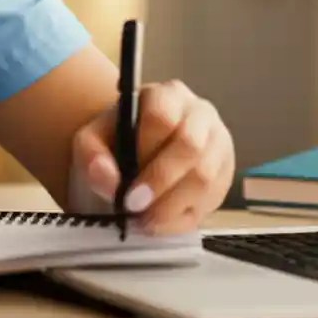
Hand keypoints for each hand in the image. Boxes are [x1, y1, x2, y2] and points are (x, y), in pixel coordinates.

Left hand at [72, 80, 234, 234]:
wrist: (137, 148)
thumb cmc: (118, 140)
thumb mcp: (92, 140)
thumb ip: (92, 155)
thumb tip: (109, 180)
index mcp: (167, 95)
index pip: (162, 116)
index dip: (144, 152)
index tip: (126, 183)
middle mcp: (200, 114)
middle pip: (191, 146)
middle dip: (161, 182)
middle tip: (135, 206)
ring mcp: (218, 144)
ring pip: (205, 177)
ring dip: (171, 205)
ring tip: (144, 218)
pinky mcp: (224, 174)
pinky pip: (210, 201)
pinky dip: (181, 218)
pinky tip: (158, 221)